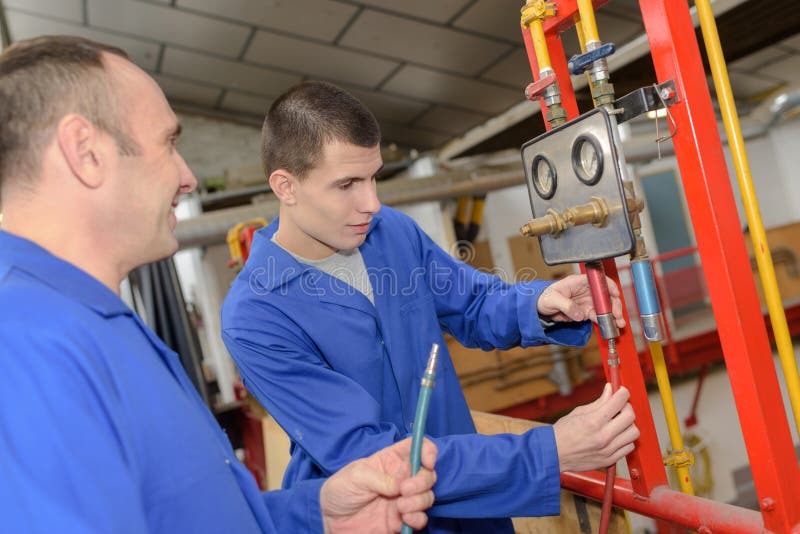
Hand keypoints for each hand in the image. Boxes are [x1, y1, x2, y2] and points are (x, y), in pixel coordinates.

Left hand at [321, 438, 437, 533]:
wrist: (331, 520)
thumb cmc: (340, 490)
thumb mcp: (355, 476)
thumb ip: (379, 478)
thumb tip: (400, 485)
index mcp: (391, 460)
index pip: (417, 447)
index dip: (427, 450)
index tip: (427, 461)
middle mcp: (401, 478)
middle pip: (427, 473)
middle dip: (423, 480)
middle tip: (405, 490)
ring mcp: (403, 499)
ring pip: (427, 496)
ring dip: (420, 501)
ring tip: (400, 507)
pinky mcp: (402, 520)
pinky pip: (421, 519)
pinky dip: (418, 518)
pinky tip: (405, 519)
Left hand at [537, 274, 625, 327]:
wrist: (539, 308)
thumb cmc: (544, 297)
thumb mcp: (552, 299)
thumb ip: (566, 305)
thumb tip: (580, 314)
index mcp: (578, 282)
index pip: (597, 280)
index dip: (608, 285)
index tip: (615, 294)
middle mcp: (585, 290)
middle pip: (605, 295)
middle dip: (614, 304)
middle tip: (617, 315)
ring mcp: (587, 301)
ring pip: (604, 307)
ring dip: (612, 315)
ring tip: (619, 323)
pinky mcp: (585, 312)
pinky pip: (597, 316)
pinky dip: (605, 321)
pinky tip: (610, 326)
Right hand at [552, 384, 638, 472]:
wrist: (553, 454)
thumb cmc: (562, 433)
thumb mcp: (578, 412)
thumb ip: (599, 402)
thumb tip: (611, 390)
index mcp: (593, 421)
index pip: (619, 401)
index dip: (623, 392)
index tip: (622, 391)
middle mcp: (603, 436)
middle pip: (630, 416)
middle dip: (627, 407)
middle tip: (619, 407)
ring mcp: (607, 450)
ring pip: (633, 433)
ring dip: (628, 425)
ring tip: (618, 423)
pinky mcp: (609, 460)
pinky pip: (629, 447)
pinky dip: (626, 439)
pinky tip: (616, 435)